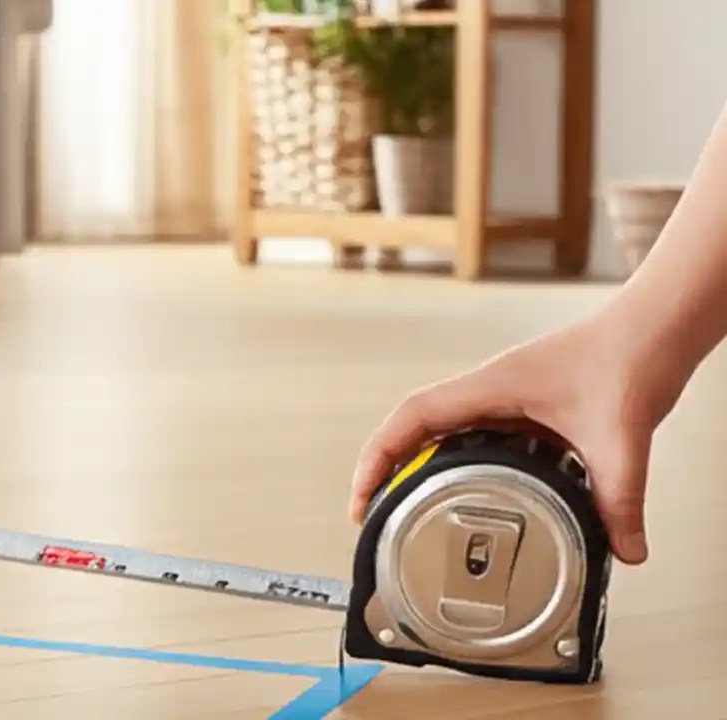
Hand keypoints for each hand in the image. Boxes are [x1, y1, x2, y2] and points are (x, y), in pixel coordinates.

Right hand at [348, 309, 690, 565]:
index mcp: (490, 387)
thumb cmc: (630, 355)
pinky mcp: (520, 406)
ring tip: (400, 505)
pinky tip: (459, 488)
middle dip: (383, 467)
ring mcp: (501, 396)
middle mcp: (486, 389)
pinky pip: (467, 434)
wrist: (654, 328)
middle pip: (412, 426)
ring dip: (410, 462)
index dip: (378, 457)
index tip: (363, 498)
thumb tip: (625, 552)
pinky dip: (448, 460)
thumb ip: (621, 499)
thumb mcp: (620, 438)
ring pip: (436, 429)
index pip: (412, 418)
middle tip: (373, 513)